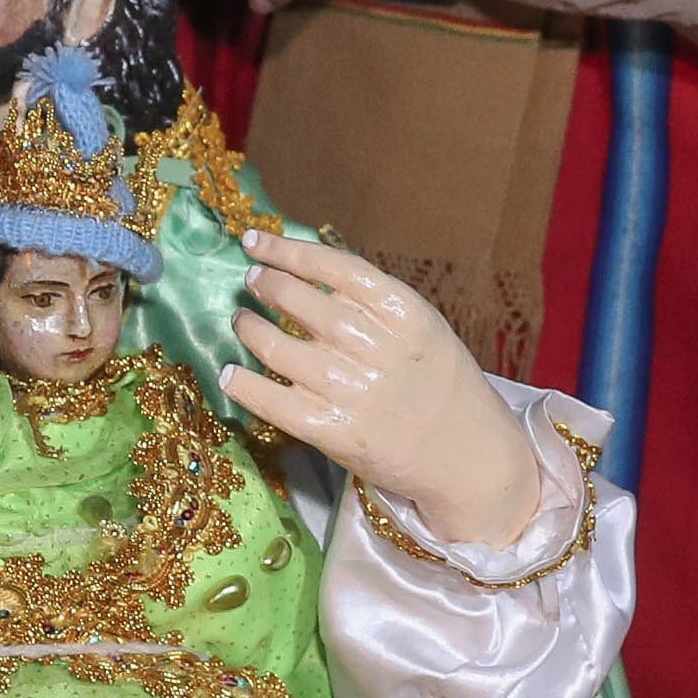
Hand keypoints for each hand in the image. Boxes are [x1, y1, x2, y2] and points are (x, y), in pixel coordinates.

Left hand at [219, 230, 541, 554]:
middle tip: (252, 281)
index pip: (334, 267)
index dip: (286, 250)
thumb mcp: (423, 328)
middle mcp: (377, 348)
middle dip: (267, 285)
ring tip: (241, 321)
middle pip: (301, 303)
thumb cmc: (441, 384)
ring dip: (249, 328)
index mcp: (404, 314)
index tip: (254, 242)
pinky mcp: (336, 434)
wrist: (469, 455)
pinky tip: (228, 374)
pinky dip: (243, 385)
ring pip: (278, 348)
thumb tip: (306, 268)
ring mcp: (354, 392)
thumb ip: (372, 301)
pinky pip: (273, 403)